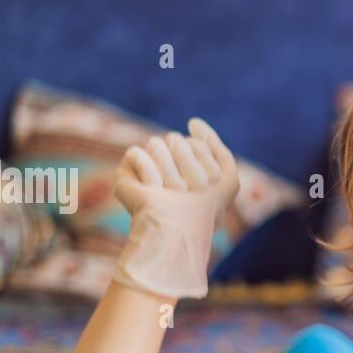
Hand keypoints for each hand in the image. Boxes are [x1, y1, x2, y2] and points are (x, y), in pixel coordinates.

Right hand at [112, 118, 240, 298]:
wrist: (180, 230)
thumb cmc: (205, 210)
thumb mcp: (228, 179)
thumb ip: (218, 148)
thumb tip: (192, 122)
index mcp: (188, 164)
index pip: (196, 142)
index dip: (205, 163)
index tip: (207, 188)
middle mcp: (166, 163)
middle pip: (177, 140)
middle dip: (189, 168)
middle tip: (188, 193)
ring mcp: (145, 168)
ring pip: (157, 143)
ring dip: (171, 173)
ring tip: (171, 193)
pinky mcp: (124, 174)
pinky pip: (136, 152)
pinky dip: (149, 172)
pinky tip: (153, 190)